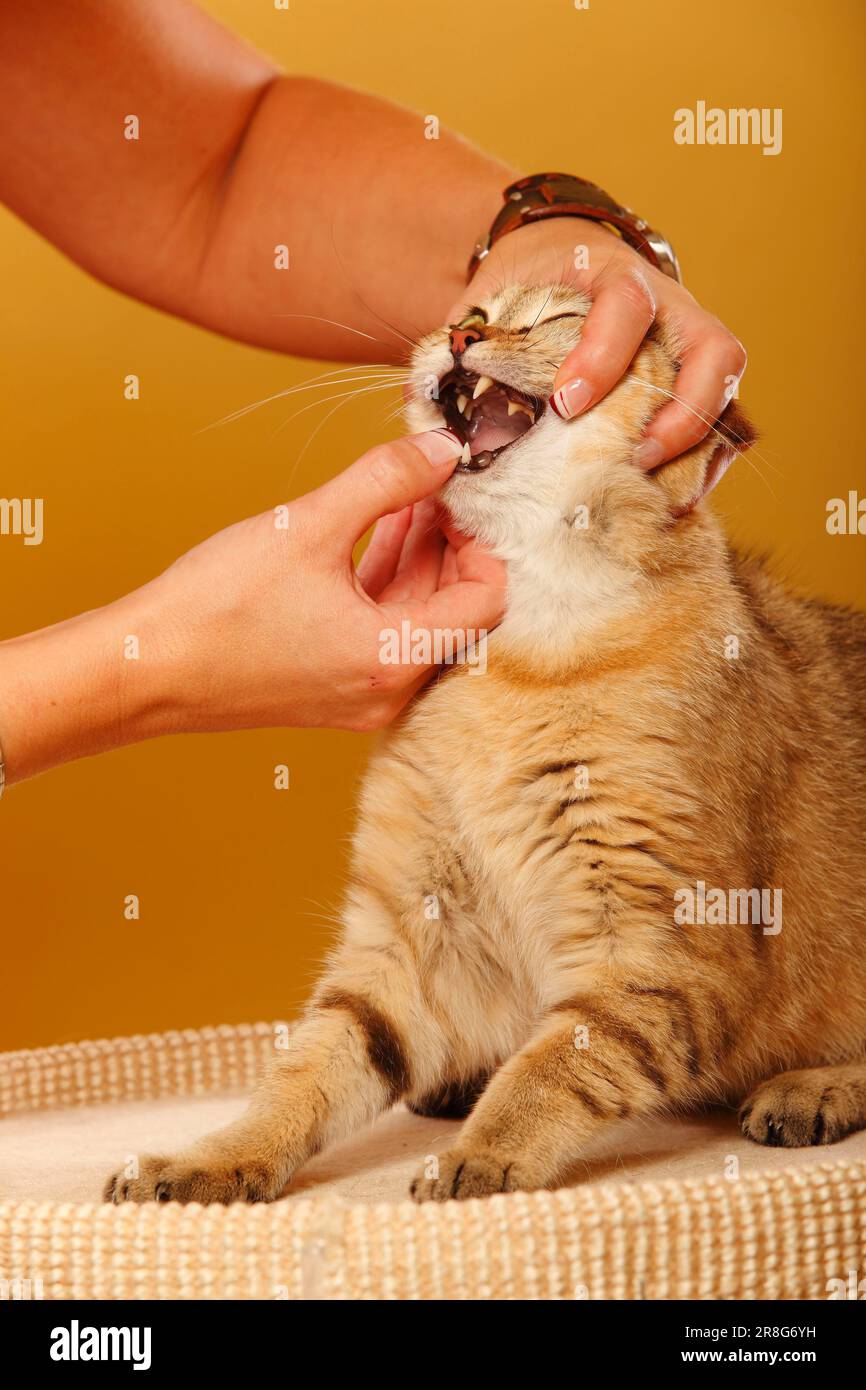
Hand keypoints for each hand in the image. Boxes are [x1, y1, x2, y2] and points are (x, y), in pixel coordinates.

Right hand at [146, 428, 504, 733]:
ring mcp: (359, 693)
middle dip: (450, 542)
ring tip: (408, 492)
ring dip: (417, 556)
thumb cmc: (215, 608)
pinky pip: (381, 629)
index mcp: (393, 659)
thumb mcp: (309, 526)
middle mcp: (388, 690)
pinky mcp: (332, 686)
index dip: (483, 542)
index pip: (487, 602)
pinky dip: (384, 580)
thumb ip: (385, 481)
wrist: (142, 667)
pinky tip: (376, 526)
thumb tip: (441, 450)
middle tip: (437, 483)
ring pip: (416, 617)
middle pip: (455, 610)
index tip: (460, 496)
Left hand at [455, 217, 746, 502]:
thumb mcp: (490, 303)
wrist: (557, 262)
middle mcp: (670, 308)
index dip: (602, 357)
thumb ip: (464, 353)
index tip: (564, 404)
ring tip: (663, 494)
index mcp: (611, 276)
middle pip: (714, 350)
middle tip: (634, 459)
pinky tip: (672, 499)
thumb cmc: (523, 289)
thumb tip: (427, 418)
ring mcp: (690, 345)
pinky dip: (705, 462)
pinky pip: (723, 422)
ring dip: (701, 447)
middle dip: (680, 413)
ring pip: (726, 390)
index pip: (626, 306)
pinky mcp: (696, 382)